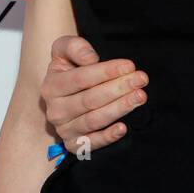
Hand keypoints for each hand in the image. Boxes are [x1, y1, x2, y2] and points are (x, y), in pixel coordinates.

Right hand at [41, 35, 147, 154]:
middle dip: (119, 88)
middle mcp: (55, 110)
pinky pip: (91, 143)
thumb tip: (91, 58)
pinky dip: (107, 137)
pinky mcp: (74, 145)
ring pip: (94, 120)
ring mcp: (64, 129)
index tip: (130, 66)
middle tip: (142, 79)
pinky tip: (123, 128)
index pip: (81, 79)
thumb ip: (74, 47)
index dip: (106, 72)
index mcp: (52, 86)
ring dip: (119, 108)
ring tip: (140, 96)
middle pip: (90, 99)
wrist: (63, 94)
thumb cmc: (69, 69)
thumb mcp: (65, 50)